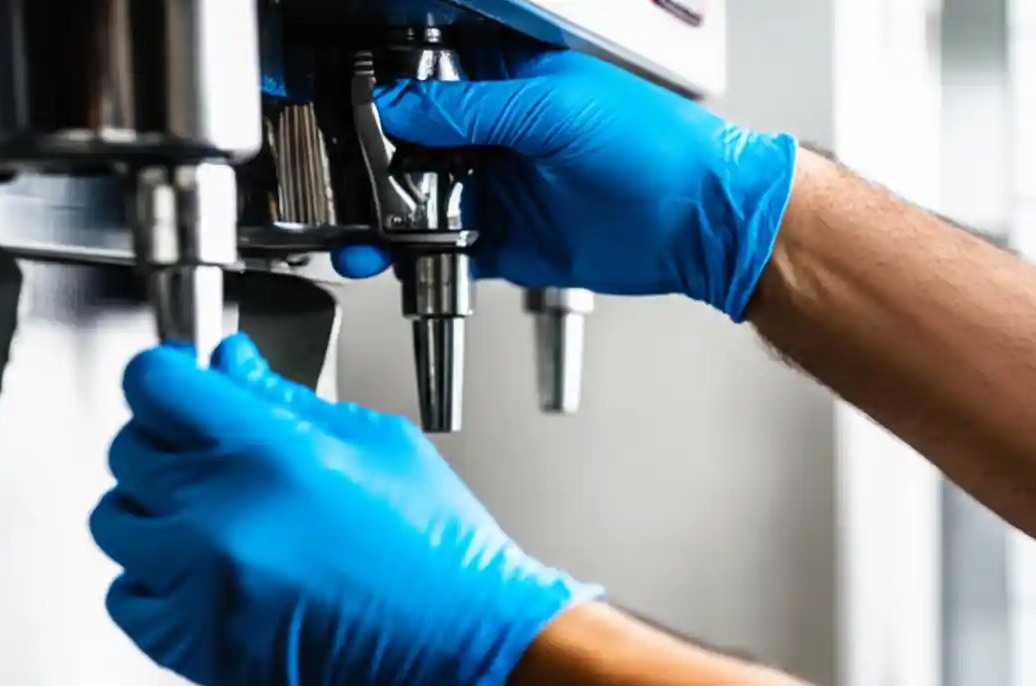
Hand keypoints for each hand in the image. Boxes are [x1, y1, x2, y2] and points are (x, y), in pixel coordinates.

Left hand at [90, 335, 600, 685]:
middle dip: (170, 436)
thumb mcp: (377, 443)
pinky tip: (207, 567)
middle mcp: (217, 516)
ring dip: (155, 507)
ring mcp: (195, 583)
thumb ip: (289, 400)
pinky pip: (126, 593)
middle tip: (217, 447)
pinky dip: (153, 576)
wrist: (457, 648)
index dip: (167, 371)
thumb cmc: (436, 553)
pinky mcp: (189, 642)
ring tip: (214, 513)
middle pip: (130, 446)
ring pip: (117, 518)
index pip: (155, 385)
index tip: (180, 377)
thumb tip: (237, 368)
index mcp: (268, 452)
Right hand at [331, 46, 796, 320]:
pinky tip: (387, 255)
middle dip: (371, 163)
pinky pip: (448, 249)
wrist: (703, 220)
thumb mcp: (553, 107)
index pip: (425, 80)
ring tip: (351, 227)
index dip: (382, 95)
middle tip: (333, 179)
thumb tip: (399, 107)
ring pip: (423, 200)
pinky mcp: (509, 242)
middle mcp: (498, 135)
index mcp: (508, 83)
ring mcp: (502, 189)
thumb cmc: (654, 144)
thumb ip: (470, 108)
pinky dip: (415, 255)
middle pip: (413, 145)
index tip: (343, 114)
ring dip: (384, 214)